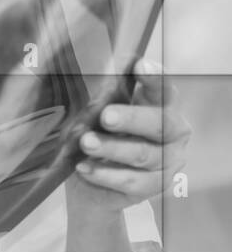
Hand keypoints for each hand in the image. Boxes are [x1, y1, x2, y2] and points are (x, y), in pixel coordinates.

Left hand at [65, 60, 190, 247]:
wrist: (89, 181)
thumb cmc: (95, 133)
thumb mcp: (93, 112)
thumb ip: (96, 96)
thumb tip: (79, 74)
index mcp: (159, 105)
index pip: (162, 88)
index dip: (154, 77)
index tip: (139, 65)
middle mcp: (172, 131)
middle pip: (161, 123)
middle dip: (132, 118)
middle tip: (105, 116)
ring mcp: (167, 160)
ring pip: (144, 154)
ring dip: (113, 148)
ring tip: (86, 142)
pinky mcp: (155, 186)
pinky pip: (133, 182)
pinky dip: (106, 175)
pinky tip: (84, 167)